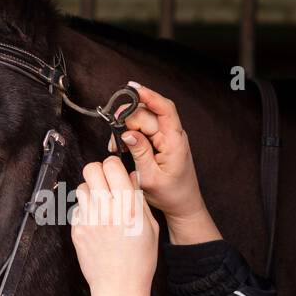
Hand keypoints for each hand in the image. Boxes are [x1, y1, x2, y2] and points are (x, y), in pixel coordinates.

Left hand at [70, 156, 159, 295]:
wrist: (119, 287)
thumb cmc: (139, 261)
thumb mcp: (150, 227)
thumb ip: (139, 199)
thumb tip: (131, 177)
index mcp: (127, 207)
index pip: (112, 166)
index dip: (114, 166)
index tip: (116, 173)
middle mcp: (106, 210)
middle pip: (91, 169)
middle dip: (99, 172)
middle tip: (105, 183)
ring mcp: (88, 220)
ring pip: (81, 187)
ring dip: (90, 191)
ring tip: (101, 205)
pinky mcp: (77, 230)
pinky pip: (77, 209)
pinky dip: (86, 211)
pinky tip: (96, 224)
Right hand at [113, 82, 220, 244]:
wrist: (182, 206)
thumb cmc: (171, 195)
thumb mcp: (150, 178)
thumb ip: (140, 153)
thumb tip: (128, 133)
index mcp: (175, 142)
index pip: (165, 109)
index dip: (149, 96)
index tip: (132, 89)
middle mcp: (173, 135)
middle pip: (148, 114)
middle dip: (127, 119)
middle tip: (113, 138)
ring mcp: (167, 138)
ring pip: (143, 120)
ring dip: (126, 127)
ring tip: (116, 145)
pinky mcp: (160, 142)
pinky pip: (143, 129)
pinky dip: (130, 134)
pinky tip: (121, 146)